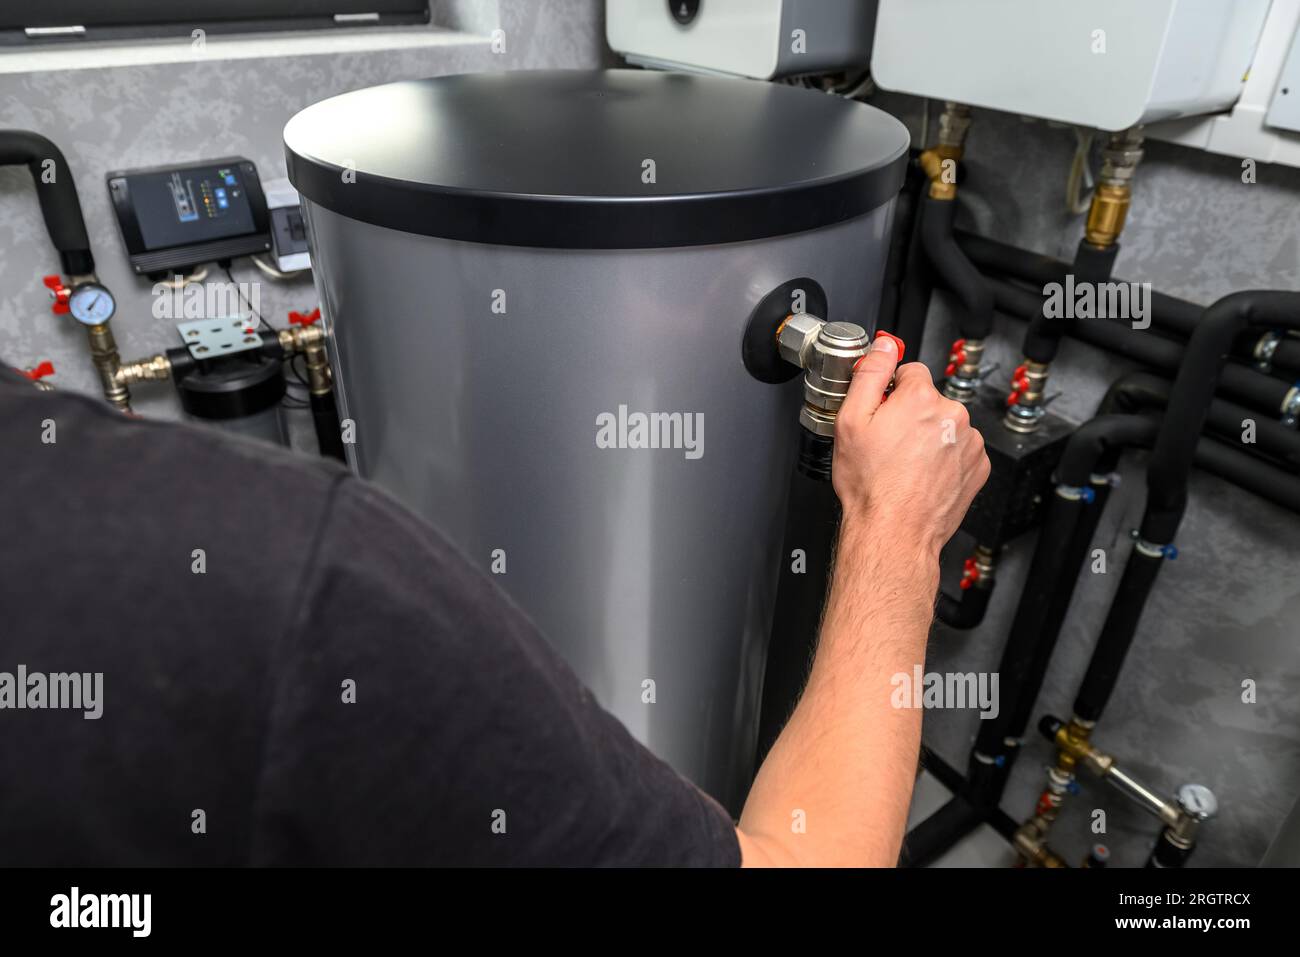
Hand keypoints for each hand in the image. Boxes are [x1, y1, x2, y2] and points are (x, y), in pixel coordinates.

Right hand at [831, 336, 989, 559]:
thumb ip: (869, 374)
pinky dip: (944, 459)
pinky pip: (959, 450)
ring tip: (904, 465)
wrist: (895, 530)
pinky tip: (921, 476)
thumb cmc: (872, 484)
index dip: (890, 391)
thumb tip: (883, 346)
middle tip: (887, 445)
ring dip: (928, 438)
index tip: (882, 412)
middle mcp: (952, 415)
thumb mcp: (851, 421)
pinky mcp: (978, 467)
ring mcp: (969, 442)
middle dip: (910, 416)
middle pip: (928, 400)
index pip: (909, 372)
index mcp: (921, 397)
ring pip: (945, 426)